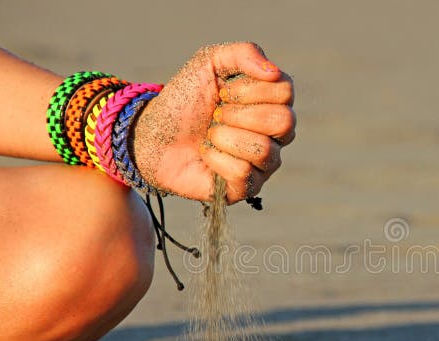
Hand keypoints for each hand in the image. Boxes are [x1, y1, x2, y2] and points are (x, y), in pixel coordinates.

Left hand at [132, 42, 294, 202]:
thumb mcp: (208, 62)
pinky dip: (215, 158)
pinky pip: (243, 173)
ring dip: (224, 137)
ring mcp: (264, 164)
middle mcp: (276, 135)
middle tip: (216, 115)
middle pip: (283, 121)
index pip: (285, 91)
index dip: (250, 89)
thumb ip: (244, 53)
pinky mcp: (247, 188)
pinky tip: (206, 155)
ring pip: (263, 150)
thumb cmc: (184, 100)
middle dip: (239, 114)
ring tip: (209, 135)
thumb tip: (273, 72)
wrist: (152, 135)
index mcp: (273, 102)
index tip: (224, 92)